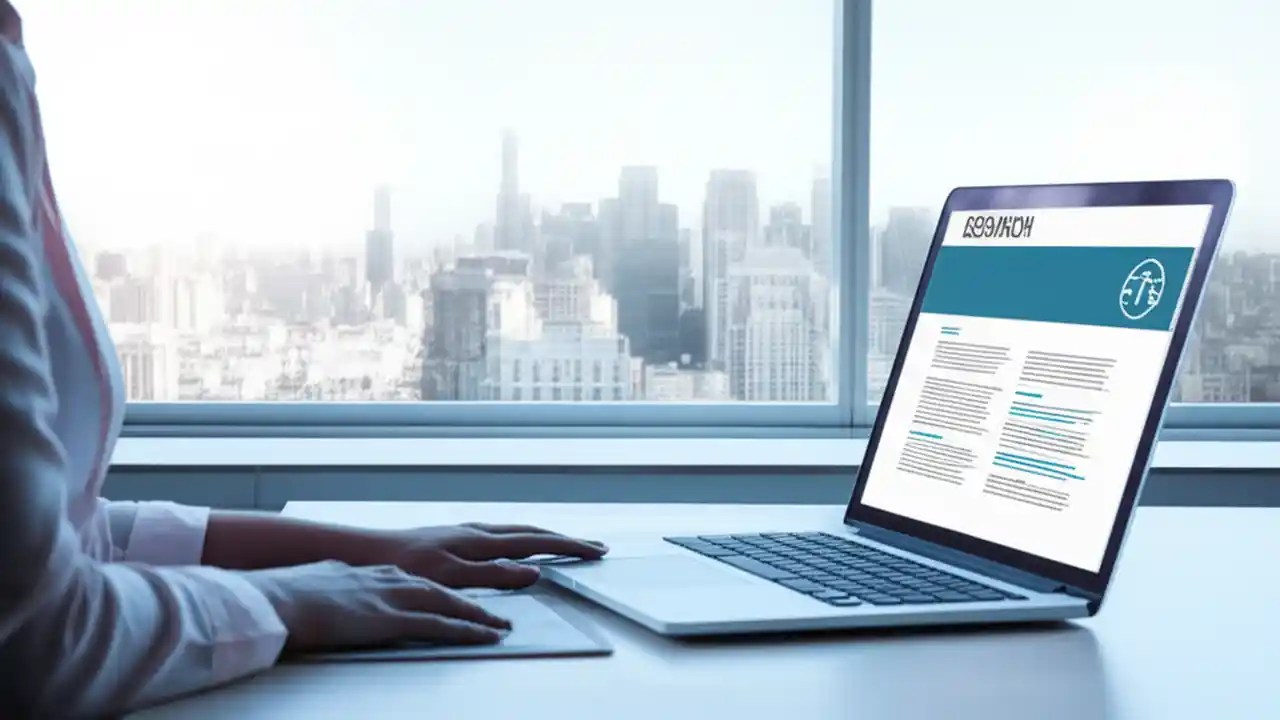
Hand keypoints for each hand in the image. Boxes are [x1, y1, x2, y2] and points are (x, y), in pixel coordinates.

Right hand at [245, 561, 510, 650]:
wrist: (273, 600)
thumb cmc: (285, 597)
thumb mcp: (321, 585)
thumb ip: (337, 587)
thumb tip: (334, 591)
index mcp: (371, 573)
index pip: (417, 581)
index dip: (442, 592)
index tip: (461, 599)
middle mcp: (388, 579)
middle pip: (442, 589)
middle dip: (472, 600)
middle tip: (497, 612)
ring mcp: (391, 597)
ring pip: (448, 604)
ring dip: (478, 616)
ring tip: (501, 628)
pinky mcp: (390, 619)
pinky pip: (438, 625)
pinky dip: (466, 630)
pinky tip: (485, 636)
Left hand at [355, 523, 608, 590]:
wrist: (366, 551)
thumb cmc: (403, 566)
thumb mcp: (449, 576)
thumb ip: (492, 574)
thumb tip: (533, 572)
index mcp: (480, 540)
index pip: (536, 542)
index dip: (568, 546)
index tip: (595, 550)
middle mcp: (476, 531)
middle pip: (531, 532)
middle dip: (565, 540)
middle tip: (595, 547)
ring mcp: (465, 531)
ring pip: (516, 531)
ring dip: (544, 537)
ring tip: (565, 544)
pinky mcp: (453, 536)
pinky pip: (500, 535)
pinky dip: (521, 539)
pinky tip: (516, 546)